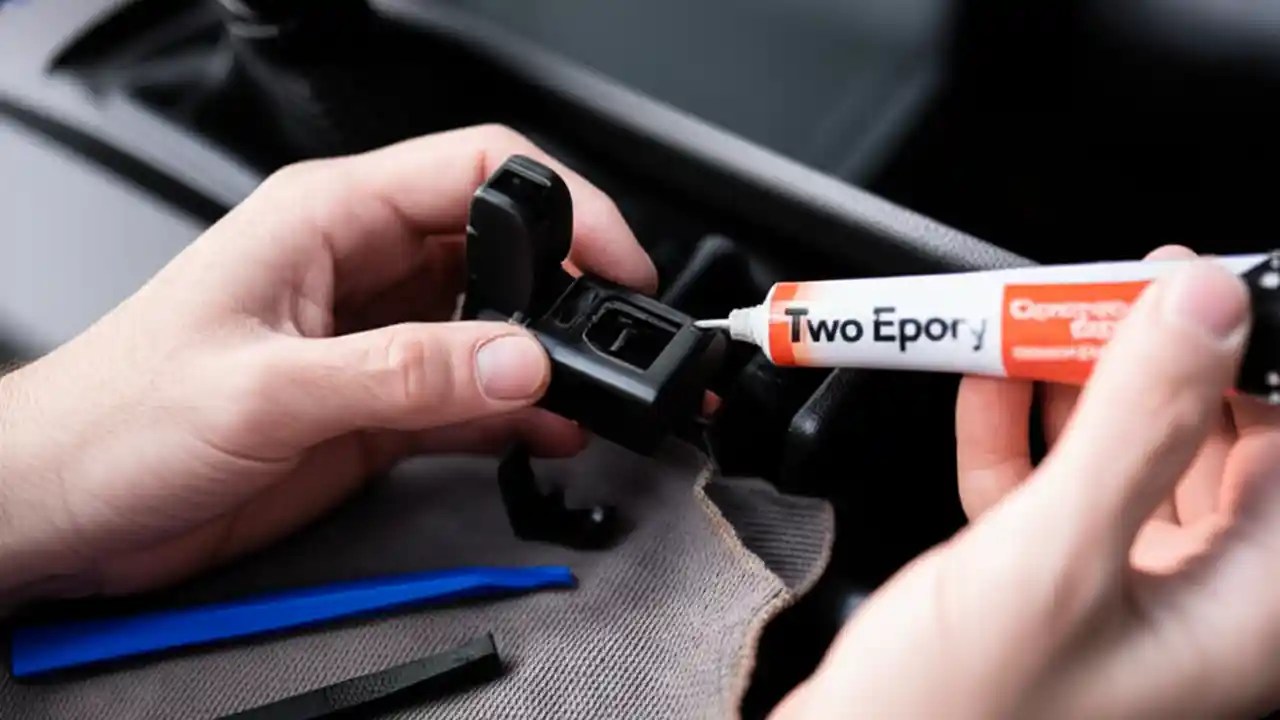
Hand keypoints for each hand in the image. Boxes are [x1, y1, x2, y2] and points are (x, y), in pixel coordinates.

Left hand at [0, 125, 655, 601]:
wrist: (63, 506)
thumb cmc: (116, 418)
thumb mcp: (265, 389)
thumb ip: (403, 373)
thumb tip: (518, 359)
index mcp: (327, 217)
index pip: (475, 169)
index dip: (564, 203)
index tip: (615, 260)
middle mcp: (359, 267)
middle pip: (499, 248)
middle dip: (566, 287)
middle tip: (608, 339)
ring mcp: (374, 338)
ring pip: (495, 326)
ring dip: (547, 359)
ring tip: (588, 395)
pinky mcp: (377, 403)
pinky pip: (472, 395)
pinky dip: (518, 412)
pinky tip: (547, 431)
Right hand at [774, 247, 1279, 718]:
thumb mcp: (1049, 563)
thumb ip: (1138, 427)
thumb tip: (1206, 304)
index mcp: (1247, 615)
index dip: (1251, 356)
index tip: (1195, 286)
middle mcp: (1202, 611)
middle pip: (1214, 446)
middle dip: (1156, 360)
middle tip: (1097, 291)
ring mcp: (1124, 604)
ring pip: (1132, 461)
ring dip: (1081, 389)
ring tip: (1031, 325)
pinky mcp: (1051, 597)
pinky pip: (1059, 494)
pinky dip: (1023, 439)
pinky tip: (988, 393)